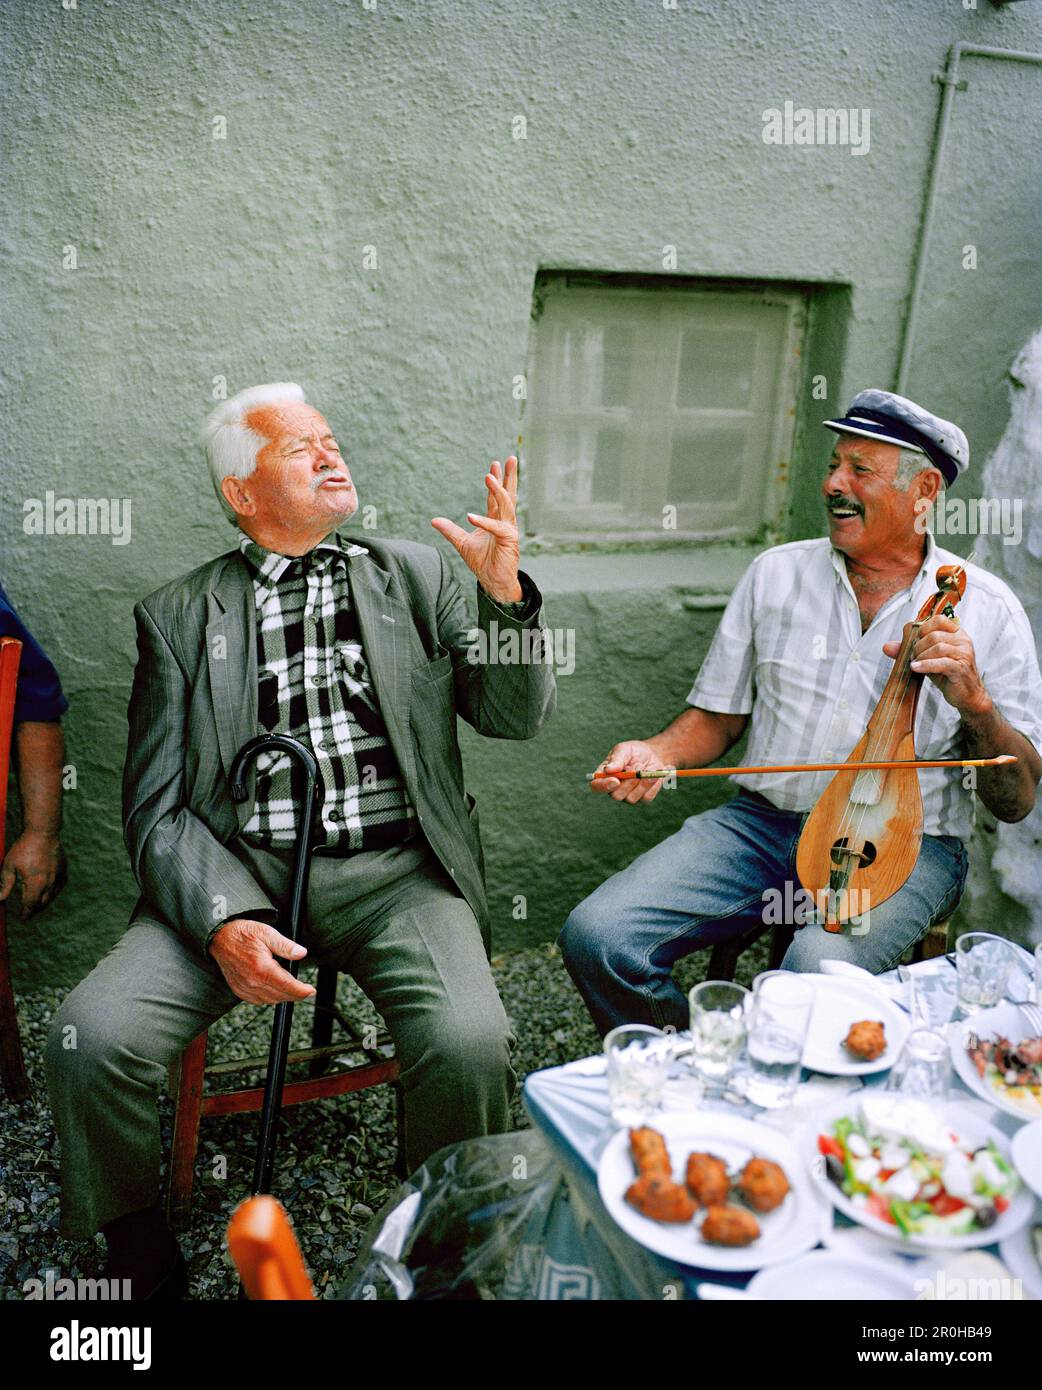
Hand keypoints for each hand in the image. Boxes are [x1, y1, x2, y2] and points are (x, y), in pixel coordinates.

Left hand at [0, 830, 66, 918]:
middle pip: (42, 903)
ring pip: (52, 896)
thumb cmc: (24, 847)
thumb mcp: (9, 866)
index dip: (26, 913)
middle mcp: (49, 882)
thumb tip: (0, 899)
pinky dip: (55, 891)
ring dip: (44, 902)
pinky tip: (50, 892)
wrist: (43, 832)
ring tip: (38, 905)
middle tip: (29, 913)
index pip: (30, 905)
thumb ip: (5, 884)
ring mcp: (58, 876)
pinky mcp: (63, 869)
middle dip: (35, 910)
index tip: (23, 918)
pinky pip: (60, 886)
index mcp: (35, 883)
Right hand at [208, 918, 316, 1004]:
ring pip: (270, 1001)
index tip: (311, 991)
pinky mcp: (239, 990)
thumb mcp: (267, 933)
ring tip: (290, 987)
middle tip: (304, 989)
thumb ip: (286, 946)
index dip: (302, 991)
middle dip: (295, 994)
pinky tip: (272, 988)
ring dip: (283, 996)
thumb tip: (302, 953)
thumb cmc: (243, 933)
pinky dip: (268, 998)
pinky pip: (258, 1001)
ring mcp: (244, 988)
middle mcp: (253, 982)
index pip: (288, 986)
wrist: (220, 938)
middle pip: (281, 996)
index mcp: (262, 968)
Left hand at [431, 457, 521, 604]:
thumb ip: (450, 530)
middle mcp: (505, 522)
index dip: (496, 481)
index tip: (494, 464)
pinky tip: (470, 516)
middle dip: (509, 477)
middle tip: (511, 459)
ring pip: (505, 505)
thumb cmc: (483, 563)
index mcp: (496, 520)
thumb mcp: (462, 543)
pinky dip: (484, 522)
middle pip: (508, 495)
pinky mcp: (509, 540)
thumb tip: (434, 520)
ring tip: (489, 476)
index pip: (496, 496)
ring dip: (498, 491)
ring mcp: (509, 530)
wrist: (492, 581)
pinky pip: (496, 527)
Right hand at [590, 740, 668, 804]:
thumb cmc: (634, 752)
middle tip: (637, 765)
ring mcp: (628, 795)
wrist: (653, 754)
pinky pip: (646, 796)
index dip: (603, 786)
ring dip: (641, 781)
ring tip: (644, 767)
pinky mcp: (642, 798)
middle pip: (616, 795)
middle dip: (629, 781)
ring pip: (631, 798)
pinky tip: (651, 773)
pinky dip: (651, 783)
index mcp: (604, 775)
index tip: (615, 780)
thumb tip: (608, 770)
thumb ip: (616, 759)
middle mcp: (614, 789)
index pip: (596, 786)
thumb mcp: (624, 749)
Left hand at [883, 615, 989, 715]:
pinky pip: (941, 662)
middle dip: (918, 646)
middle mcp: (963, 640)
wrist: (967, 695)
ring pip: (938, 647)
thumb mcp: (927, 658)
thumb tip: (886, 646)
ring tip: (915, 664)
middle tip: (913, 657)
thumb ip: (908, 650)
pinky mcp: (961, 668)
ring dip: (921, 656)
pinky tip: (915, 668)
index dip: (922, 628)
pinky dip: (925, 665)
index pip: (938, 619)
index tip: (915, 641)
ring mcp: (964, 654)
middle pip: (934, 635)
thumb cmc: (947, 674)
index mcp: (957, 633)